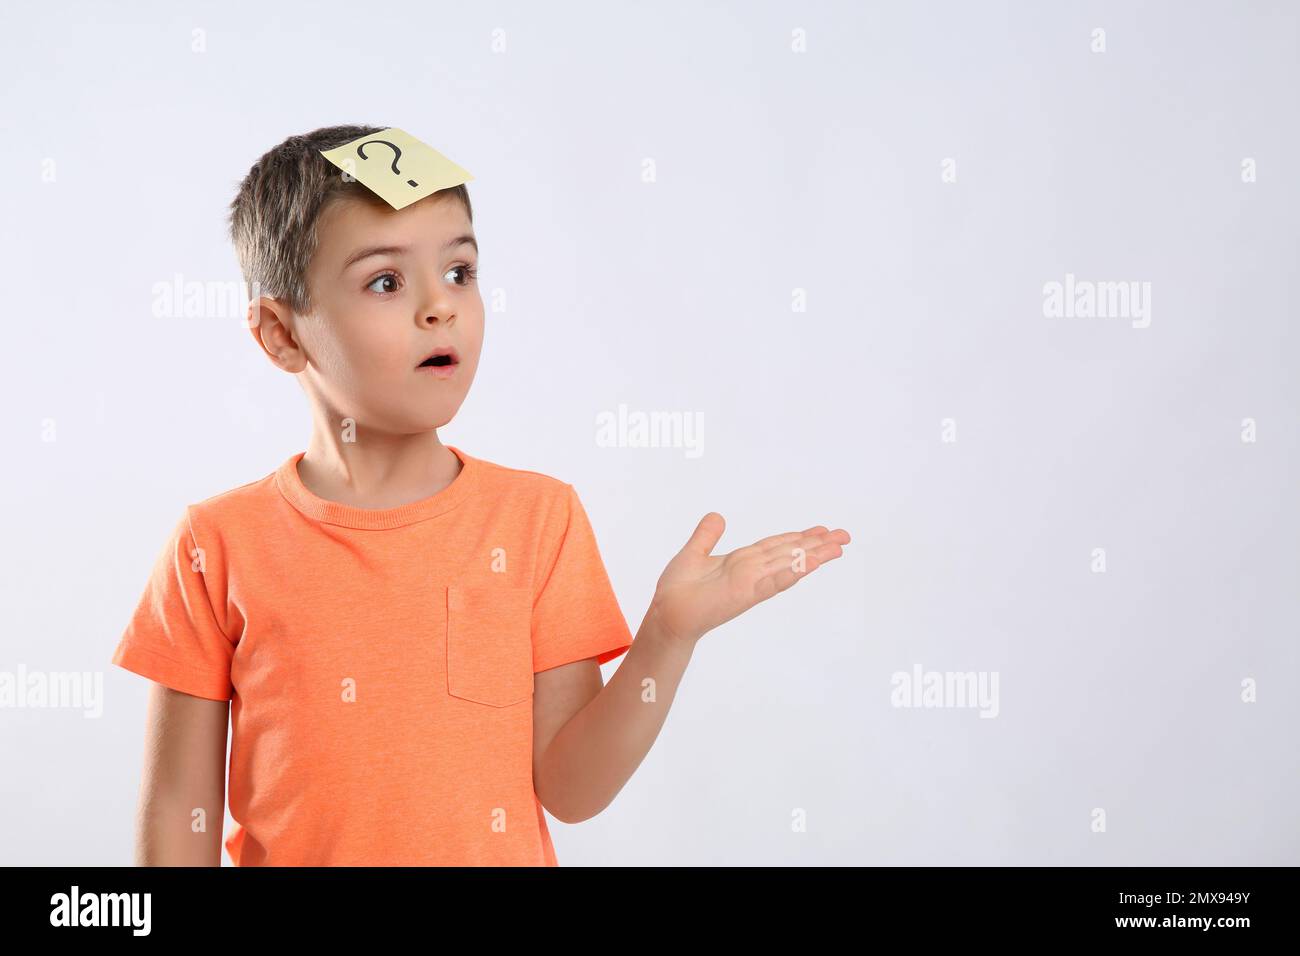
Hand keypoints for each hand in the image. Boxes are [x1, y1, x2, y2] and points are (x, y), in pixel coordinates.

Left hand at [649, 513, 850, 646]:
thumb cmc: (678, 589)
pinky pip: (771, 583)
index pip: (777, 545)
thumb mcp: (693, 552)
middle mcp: (751, 571)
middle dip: (817, 545)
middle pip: (790, 554)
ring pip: (788, 566)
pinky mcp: (744, 595)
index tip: (822, 530)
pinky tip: (810, 565)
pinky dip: (790, 573)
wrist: (666, 613)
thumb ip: (707, 535)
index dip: (799, 537)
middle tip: (844, 536)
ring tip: (837, 548)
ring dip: (813, 557)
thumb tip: (717, 516)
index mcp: (742, 561)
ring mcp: (750, 584)